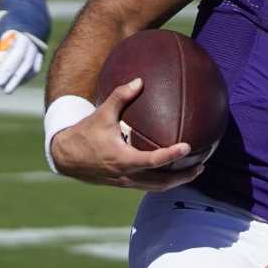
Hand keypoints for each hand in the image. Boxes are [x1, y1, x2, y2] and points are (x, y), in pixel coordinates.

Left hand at [0, 9, 45, 93]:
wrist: (23, 16)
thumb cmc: (2, 22)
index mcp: (19, 34)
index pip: (14, 56)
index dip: (6, 70)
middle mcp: (30, 43)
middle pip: (23, 64)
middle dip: (12, 78)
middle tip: (0, 87)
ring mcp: (36, 49)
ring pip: (30, 68)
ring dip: (20, 80)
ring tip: (7, 89)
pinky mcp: (39, 54)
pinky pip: (34, 69)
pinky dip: (26, 77)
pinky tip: (15, 84)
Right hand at [48, 77, 202, 190]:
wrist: (66, 158)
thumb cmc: (85, 134)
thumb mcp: (101, 114)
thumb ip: (120, 96)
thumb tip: (139, 80)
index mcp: (122, 159)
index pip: (152, 160)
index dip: (171, 155)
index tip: (188, 147)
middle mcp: (127, 174)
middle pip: (161, 181)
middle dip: (182, 176)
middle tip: (201, 165)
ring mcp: (126, 182)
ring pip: (156, 187)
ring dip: (176, 181)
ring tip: (194, 171)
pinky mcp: (125, 184)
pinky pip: (149, 185)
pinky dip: (164, 181)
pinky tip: (174, 172)